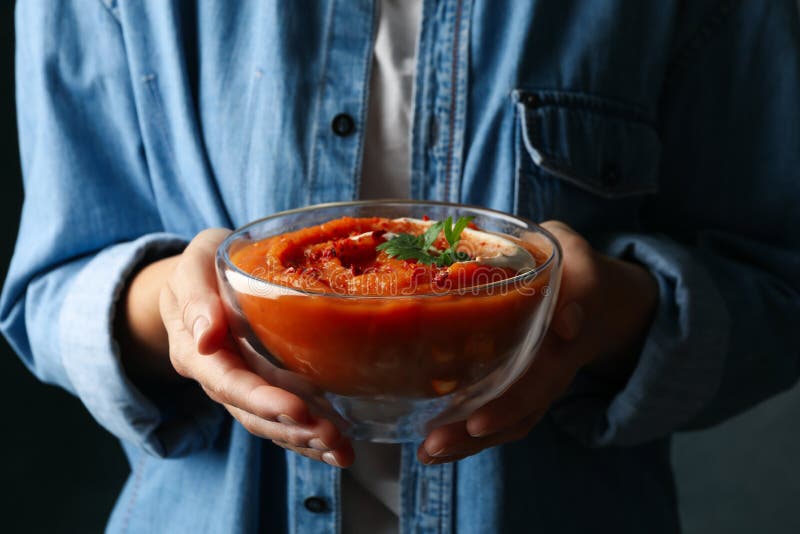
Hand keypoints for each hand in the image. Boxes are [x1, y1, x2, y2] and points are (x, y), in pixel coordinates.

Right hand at [158, 229, 353, 466]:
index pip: (228, 383)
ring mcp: (243, 385)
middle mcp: (219, 377)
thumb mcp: (191, 269)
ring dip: (305, 440)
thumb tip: (207, 337)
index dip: (262, 401)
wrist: (203, 276)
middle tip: (332, 438)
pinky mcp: (264, 385)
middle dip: (292, 430)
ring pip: (271, 423)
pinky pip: (283, 416)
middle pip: (252, 413)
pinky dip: (309, 433)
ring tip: (343, 452)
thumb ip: (195, 299)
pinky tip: (338, 446)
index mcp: (196, 352)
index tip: (297, 411)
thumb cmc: (200, 267)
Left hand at [417, 221, 658, 464]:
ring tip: (429, 452)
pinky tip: (436, 447)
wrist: (613, 307)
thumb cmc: (576, 268)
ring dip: (475, 440)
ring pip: (521, 415)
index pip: (562, 331)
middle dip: (490, 417)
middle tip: (439, 438)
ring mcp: (552, 376)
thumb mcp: (566, 243)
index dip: (544, 341)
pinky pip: (512, 419)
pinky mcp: (534, 390)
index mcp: (579, 302)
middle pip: (533, 391)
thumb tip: (482, 244)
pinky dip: (476, 437)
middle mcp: (565, 350)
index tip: (506, 375)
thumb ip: (541, 244)